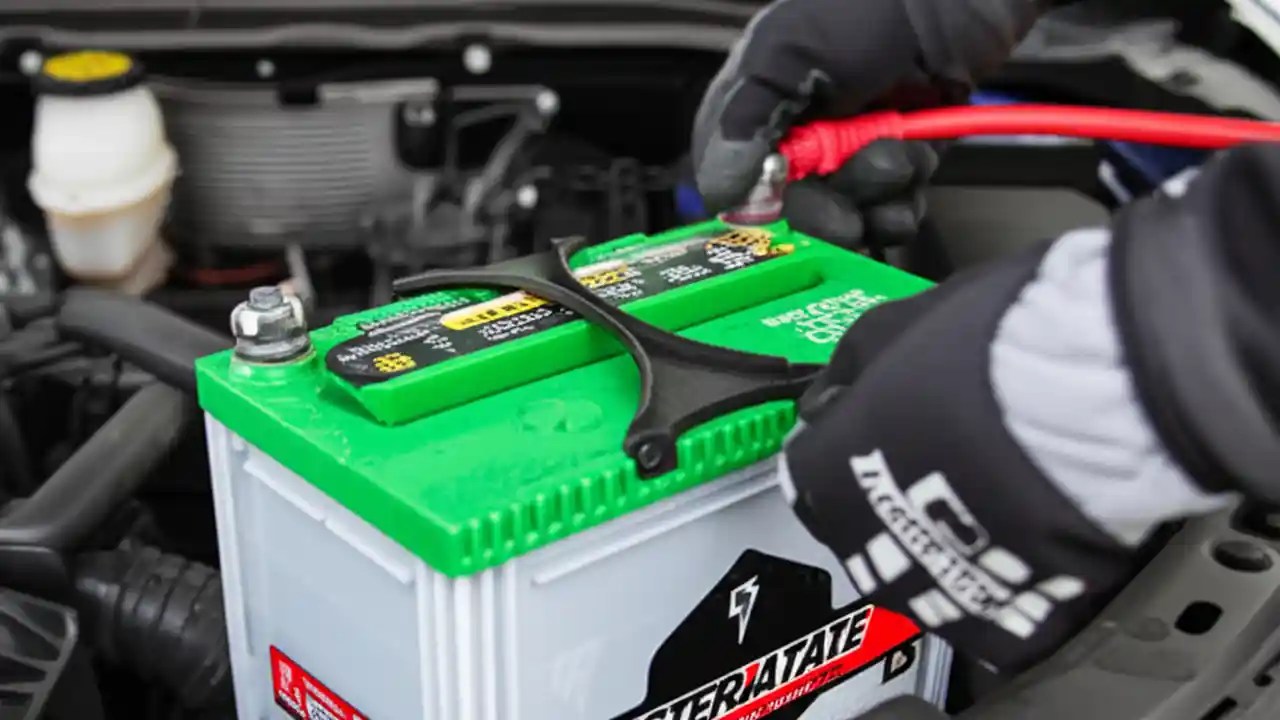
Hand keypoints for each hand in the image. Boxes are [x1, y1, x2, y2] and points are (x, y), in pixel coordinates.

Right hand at [692, 0, 1043, 246]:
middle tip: (852, 210)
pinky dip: (905, 202)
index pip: (733, 184)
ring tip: (902, 158)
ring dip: (876, 198)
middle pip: (792, 214)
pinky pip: (889, 214)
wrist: (952, 7)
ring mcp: (844, 161)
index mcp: (753, 114)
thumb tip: (720, 190)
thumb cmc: (865, 12)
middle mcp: (794, 144)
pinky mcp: (892, 171)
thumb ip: (745, 118)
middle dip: (828, 210)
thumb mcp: (786, 52)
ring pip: (846, 218)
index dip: (759, 207)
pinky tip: (918, 164)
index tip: (786, 211)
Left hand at [775, 149, 1261, 669]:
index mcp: (826, 469)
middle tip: (936, 460)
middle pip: (856, 528)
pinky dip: (995, 580)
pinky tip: (1020, 537)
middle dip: (887, 495)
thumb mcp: (898, 324)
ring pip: (916, 574)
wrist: (1098, 396)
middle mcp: (864, 538)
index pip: (806, 474)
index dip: (841, 448)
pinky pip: (981, 611)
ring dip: (939, 540)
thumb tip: (833, 385)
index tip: (866, 435)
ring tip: (987, 496)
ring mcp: (930, 585)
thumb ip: (855, 363)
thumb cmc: (1000, 352)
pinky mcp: (998, 623)